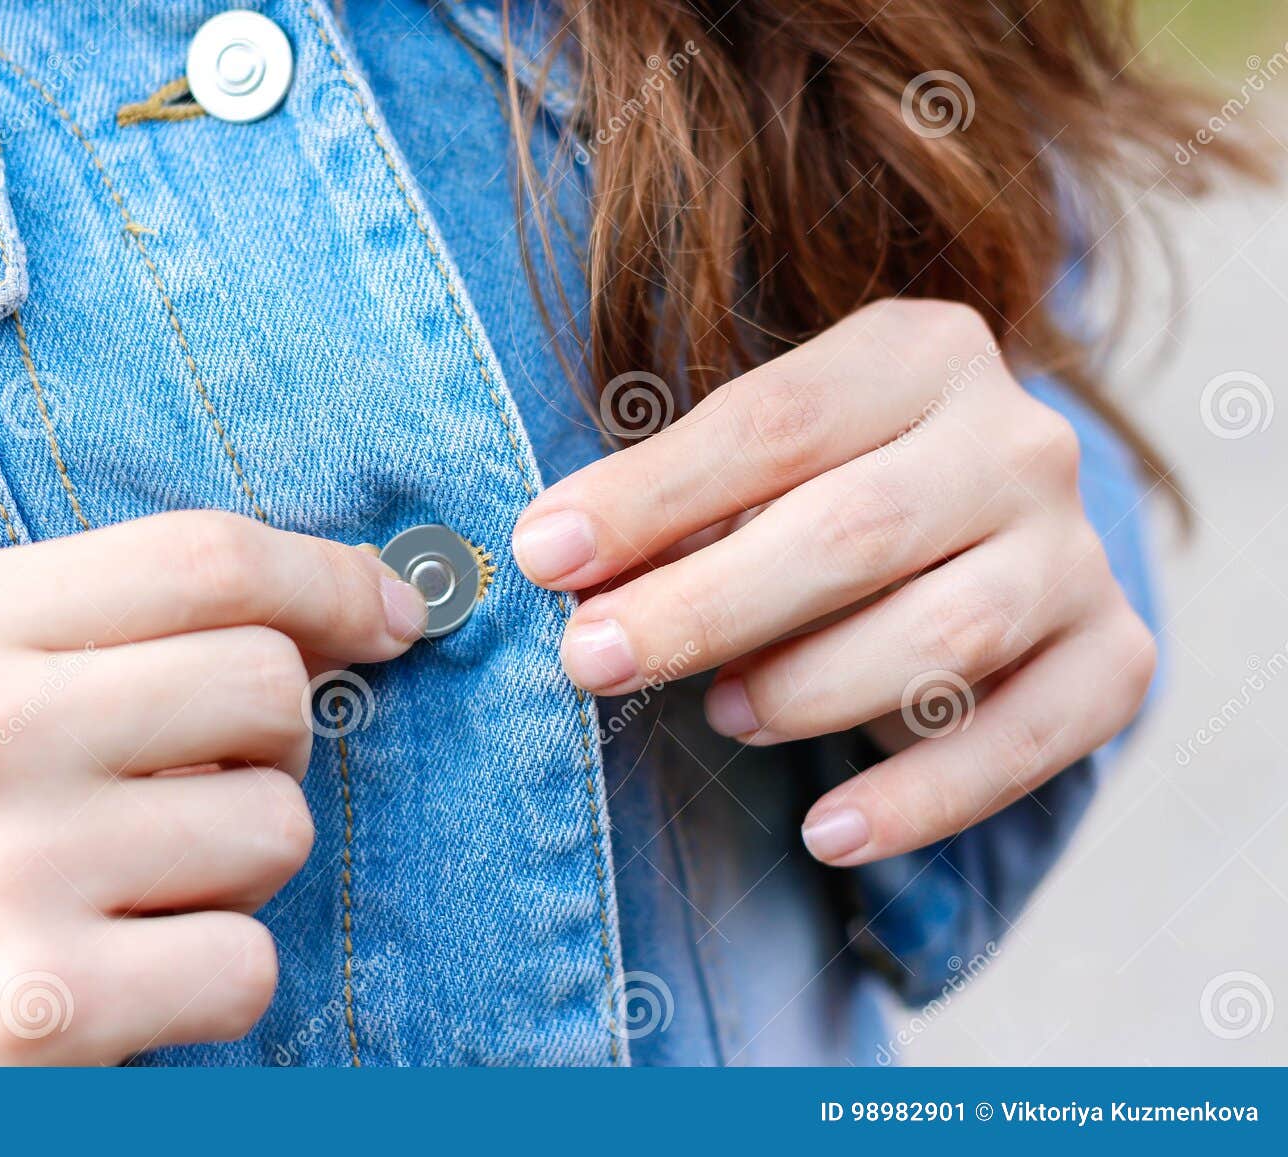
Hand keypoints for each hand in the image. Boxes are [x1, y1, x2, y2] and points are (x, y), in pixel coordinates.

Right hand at [0, 512, 425, 1063]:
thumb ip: (136, 625)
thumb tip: (366, 597)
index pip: (205, 555)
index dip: (327, 578)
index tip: (389, 613)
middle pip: (268, 683)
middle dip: (272, 745)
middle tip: (193, 789)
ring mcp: (6, 871)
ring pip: (278, 826)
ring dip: (237, 870)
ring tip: (128, 893)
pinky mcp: (46, 1006)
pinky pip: (249, 963)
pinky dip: (214, 980)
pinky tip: (123, 982)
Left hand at [512, 299, 1155, 867]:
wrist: (983, 532)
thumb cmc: (824, 492)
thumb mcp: (755, 469)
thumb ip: (671, 505)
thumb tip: (552, 558)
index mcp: (920, 353)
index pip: (772, 426)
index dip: (648, 497)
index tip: (541, 557)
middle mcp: (1018, 441)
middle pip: (852, 531)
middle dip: (703, 605)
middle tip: (590, 660)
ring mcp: (1075, 550)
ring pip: (942, 637)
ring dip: (806, 690)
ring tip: (718, 716)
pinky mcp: (1112, 655)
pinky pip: (1024, 742)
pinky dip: (921, 798)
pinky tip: (826, 834)